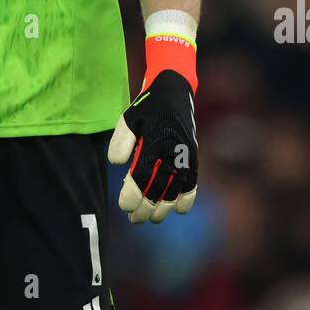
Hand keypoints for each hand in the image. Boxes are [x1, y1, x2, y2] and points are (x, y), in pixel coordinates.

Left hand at [108, 34, 198, 223]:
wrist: (174, 90)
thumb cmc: (147, 107)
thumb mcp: (128, 118)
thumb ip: (121, 140)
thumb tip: (116, 163)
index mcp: (154, 143)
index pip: (142, 178)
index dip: (132, 197)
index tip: (124, 206)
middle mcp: (172, 152)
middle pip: (158, 190)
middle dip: (145, 209)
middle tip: (134, 219)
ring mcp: (185, 156)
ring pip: (176, 191)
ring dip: (164, 208)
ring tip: (152, 217)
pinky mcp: (193, 157)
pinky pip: (192, 183)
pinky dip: (187, 198)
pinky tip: (179, 209)